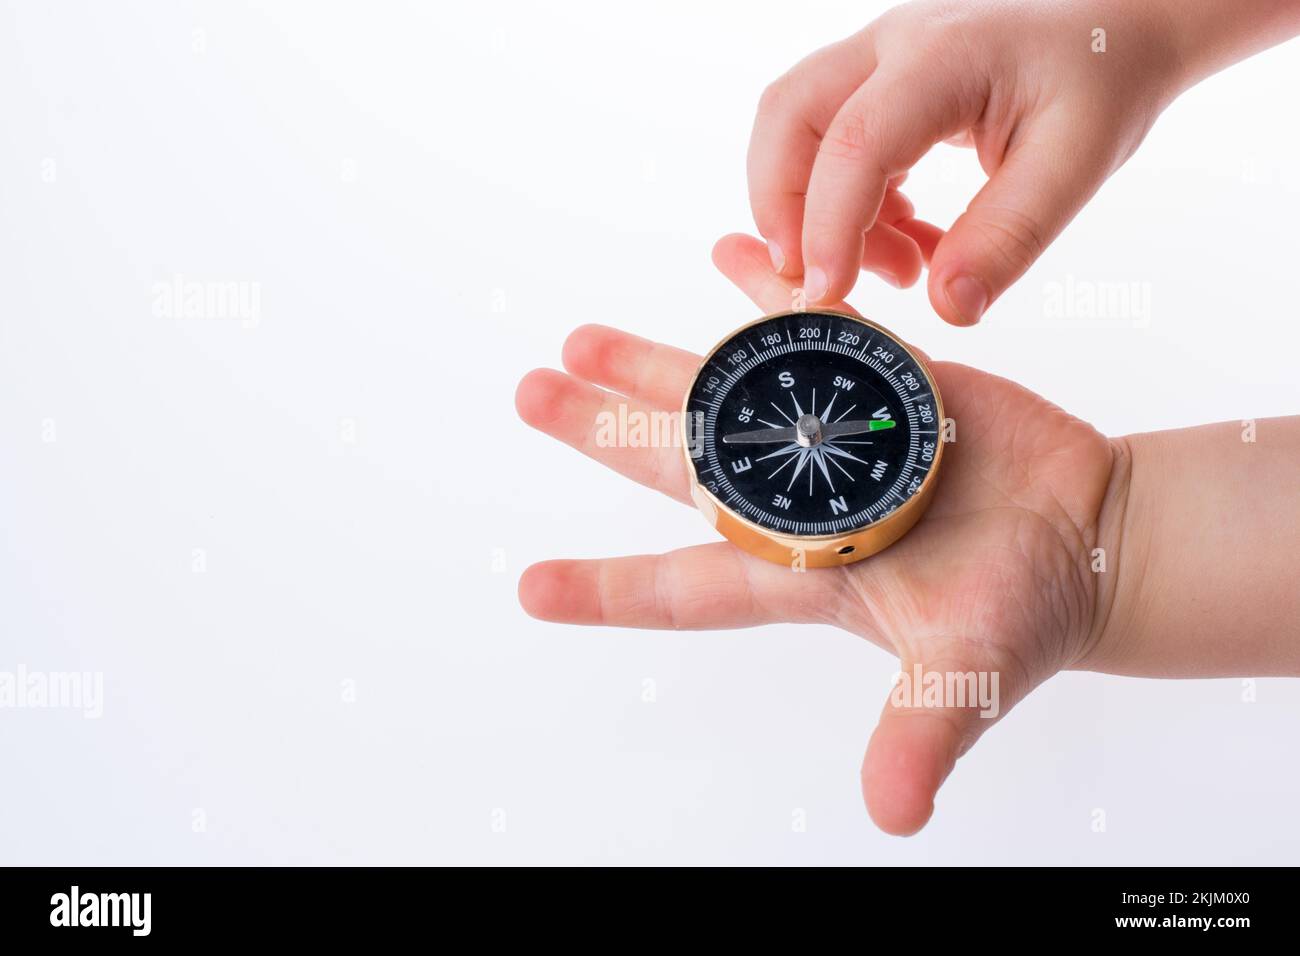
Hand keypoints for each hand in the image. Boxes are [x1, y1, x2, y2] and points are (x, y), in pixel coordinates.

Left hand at [515, 233, 1127, 833]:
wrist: (1090, 534)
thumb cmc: (1029, 611)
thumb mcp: (968, 676)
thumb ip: (921, 735)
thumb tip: (893, 817)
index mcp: (803, 571)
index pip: (685, 584)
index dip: (608, 590)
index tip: (530, 587)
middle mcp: (799, 499)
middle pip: (678, 464)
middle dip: (603, 431)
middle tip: (532, 391)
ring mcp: (835, 435)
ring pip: (724, 391)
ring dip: (655, 362)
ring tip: (583, 336)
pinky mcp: (883, 380)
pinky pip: (814, 328)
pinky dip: (769, 294)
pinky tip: (726, 254)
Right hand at [750, 0, 1194, 321]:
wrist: (1115, 26)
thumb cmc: (1102, 80)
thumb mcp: (1077, 163)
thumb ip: (1009, 237)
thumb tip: (949, 309)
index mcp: (943, 57)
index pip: (854, 142)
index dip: (828, 226)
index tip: (828, 294)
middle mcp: (891, 45)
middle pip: (787, 119)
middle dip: (782, 211)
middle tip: (819, 282)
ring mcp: (875, 58)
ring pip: (792, 129)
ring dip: (812, 210)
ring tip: (895, 267)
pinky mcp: (874, 83)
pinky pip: (824, 143)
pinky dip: (844, 204)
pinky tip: (904, 241)